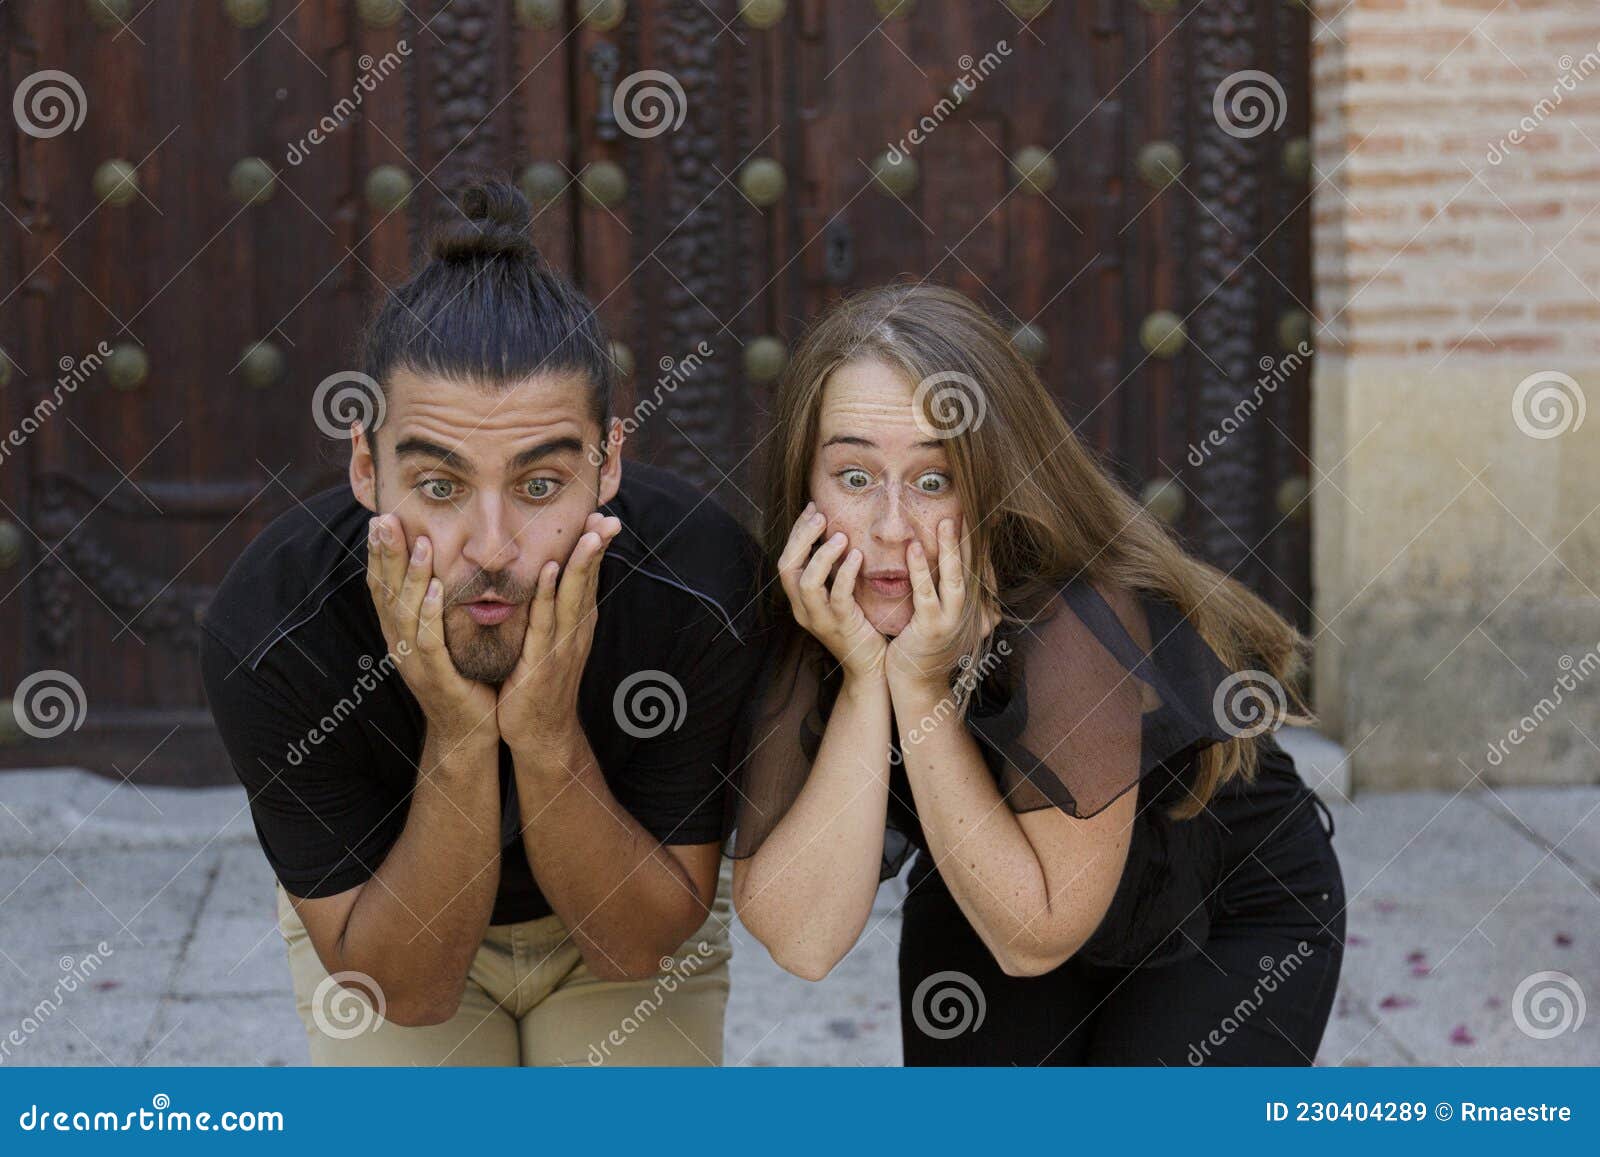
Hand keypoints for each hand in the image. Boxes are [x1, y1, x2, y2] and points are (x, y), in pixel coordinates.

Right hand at [367, 513, 498, 750]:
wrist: (470, 732)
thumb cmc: (462, 679)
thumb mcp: (446, 637)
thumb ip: (439, 606)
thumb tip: (442, 565)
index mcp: (401, 633)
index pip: (383, 586)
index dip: (380, 554)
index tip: (381, 517)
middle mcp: (400, 644)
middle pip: (386, 593)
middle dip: (386, 554)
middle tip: (385, 517)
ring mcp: (415, 663)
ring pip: (406, 613)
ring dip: (411, 576)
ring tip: (418, 542)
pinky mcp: (437, 678)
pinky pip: (430, 642)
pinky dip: (430, 614)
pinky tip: (436, 589)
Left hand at [497, 511, 620, 751]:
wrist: (540, 735)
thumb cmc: (538, 686)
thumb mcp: (550, 643)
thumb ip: (551, 613)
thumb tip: (547, 581)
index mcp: (578, 624)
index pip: (590, 578)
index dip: (595, 547)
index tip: (600, 515)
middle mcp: (577, 631)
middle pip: (590, 581)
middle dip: (598, 547)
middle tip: (607, 515)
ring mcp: (563, 646)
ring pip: (575, 596)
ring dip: (583, 563)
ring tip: (591, 533)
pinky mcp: (542, 661)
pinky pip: (546, 622)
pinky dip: (549, 594)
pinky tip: (550, 570)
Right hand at [778, 501, 886, 681]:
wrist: (872, 668)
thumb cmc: (861, 627)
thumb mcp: (842, 596)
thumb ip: (835, 571)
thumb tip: (838, 534)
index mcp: (800, 600)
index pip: (787, 560)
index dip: (797, 533)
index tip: (813, 509)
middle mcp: (803, 609)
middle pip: (787, 567)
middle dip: (802, 537)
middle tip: (821, 515)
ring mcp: (820, 619)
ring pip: (806, 582)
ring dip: (821, 554)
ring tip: (840, 535)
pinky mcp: (842, 625)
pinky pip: (838, 596)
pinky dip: (845, 573)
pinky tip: (857, 556)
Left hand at [886, 515, 998, 690]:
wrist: (917, 686)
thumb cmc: (929, 651)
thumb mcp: (951, 624)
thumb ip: (961, 604)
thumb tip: (978, 588)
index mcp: (978, 611)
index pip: (982, 570)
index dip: (980, 544)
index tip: (978, 516)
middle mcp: (972, 616)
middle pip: (974, 569)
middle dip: (971, 539)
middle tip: (968, 508)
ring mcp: (953, 623)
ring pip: (956, 579)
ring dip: (951, 549)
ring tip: (946, 521)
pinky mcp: (931, 630)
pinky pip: (927, 595)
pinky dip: (921, 571)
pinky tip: (915, 549)